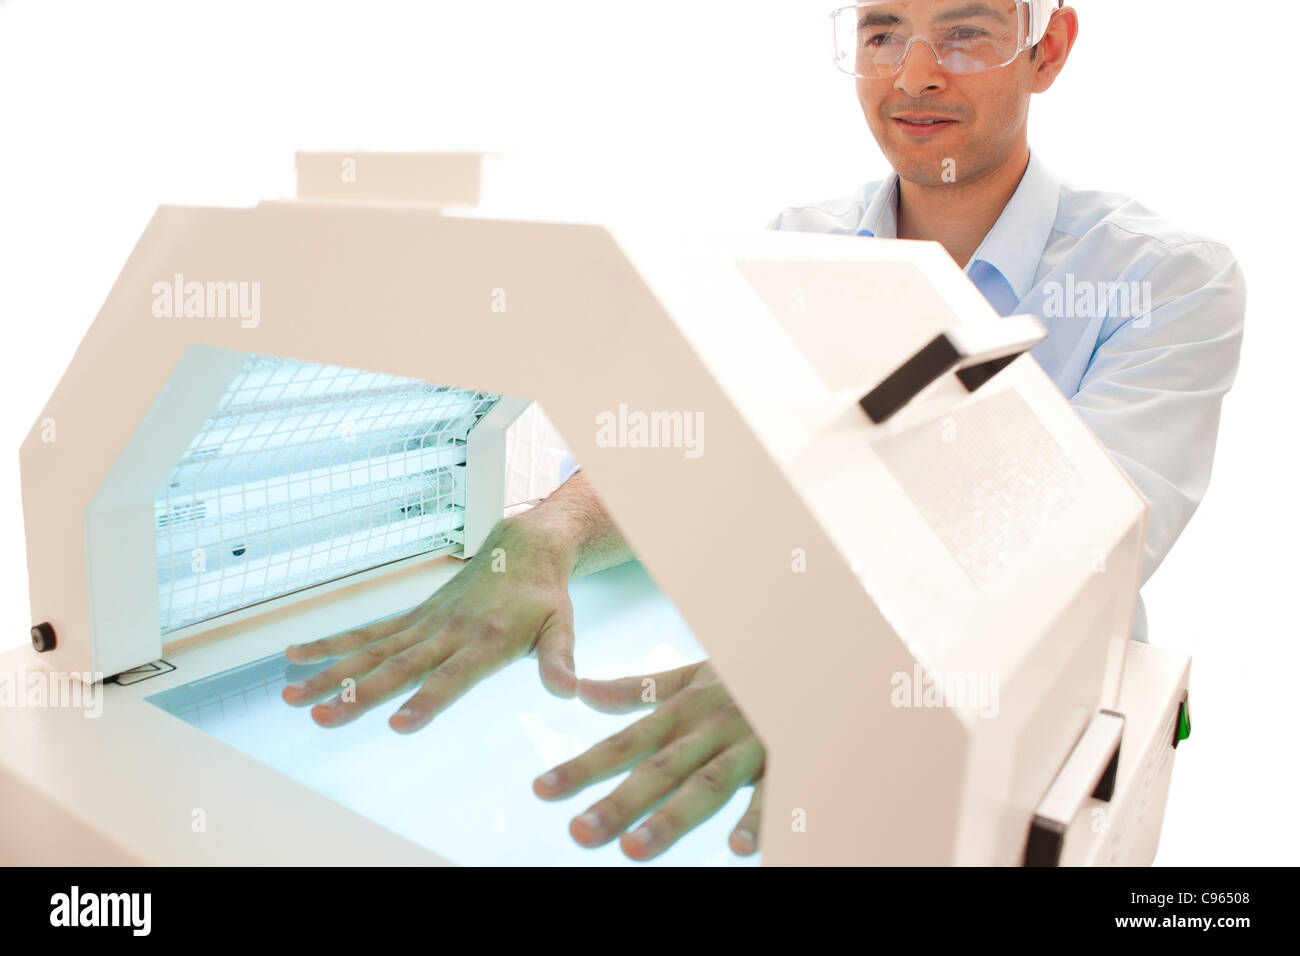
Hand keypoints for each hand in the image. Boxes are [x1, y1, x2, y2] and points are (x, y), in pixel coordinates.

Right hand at [281, 511, 578, 730]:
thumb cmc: (544, 598)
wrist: (522, 549)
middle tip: (323, 717)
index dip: (427, 700)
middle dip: (358, 694)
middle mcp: (448, 632)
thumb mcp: (562, 627)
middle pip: (398, 667)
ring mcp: (424, 624)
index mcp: (487, 640)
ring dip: (330, 673)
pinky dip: (331, 644)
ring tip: (292, 696)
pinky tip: (295, 657)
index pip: (453, 676)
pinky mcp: (412, 619)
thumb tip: (570, 690)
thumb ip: (559, 660)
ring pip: (371, 652)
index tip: (397, 724)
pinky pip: (367, 634)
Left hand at [532, 660, 763, 861]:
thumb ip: (639, 688)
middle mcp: (709, 729)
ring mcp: (748, 745)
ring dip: (672, 818)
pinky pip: (773, 794)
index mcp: (684, 711)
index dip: (582, 767)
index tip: (541, 790)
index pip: (624, 743)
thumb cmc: (748, 676)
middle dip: (619, 803)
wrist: (812, 658)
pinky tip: (740, 849)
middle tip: (579, 834)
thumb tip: (581, 691)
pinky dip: (758, 819)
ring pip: (707, 785)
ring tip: (635, 850)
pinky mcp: (786, 759)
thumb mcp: (693, 676)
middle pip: (659, 770)